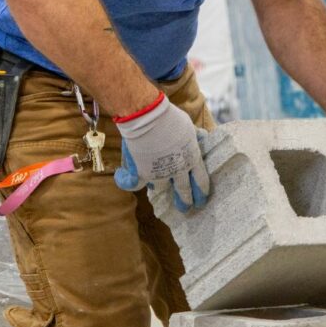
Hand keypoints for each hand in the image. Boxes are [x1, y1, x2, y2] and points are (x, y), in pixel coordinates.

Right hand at [114, 94, 209, 213]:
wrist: (147, 117)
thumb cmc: (169, 118)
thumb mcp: (188, 126)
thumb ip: (195, 136)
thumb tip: (203, 137)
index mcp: (191, 158)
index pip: (201, 180)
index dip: (201, 191)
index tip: (202, 199)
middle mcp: (178, 170)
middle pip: (184, 190)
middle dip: (186, 201)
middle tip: (187, 209)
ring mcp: (160, 174)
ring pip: (162, 188)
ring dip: (161, 191)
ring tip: (160, 195)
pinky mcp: (142, 173)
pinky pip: (132, 183)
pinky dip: (125, 179)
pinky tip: (121, 176)